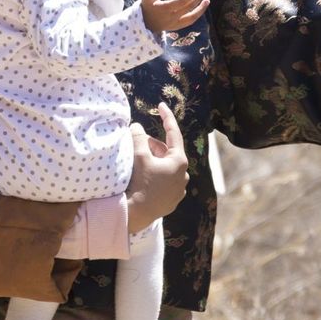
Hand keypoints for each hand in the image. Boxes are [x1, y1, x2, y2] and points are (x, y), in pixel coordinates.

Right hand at [124, 104, 188, 231]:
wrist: (137, 214)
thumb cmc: (140, 182)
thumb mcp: (139, 156)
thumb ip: (139, 137)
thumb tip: (137, 126)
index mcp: (179, 161)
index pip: (173, 133)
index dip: (166, 117)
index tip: (161, 105)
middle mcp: (183, 175)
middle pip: (167, 151)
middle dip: (153, 145)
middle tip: (138, 144)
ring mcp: (178, 189)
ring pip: (166, 167)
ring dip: (154, 161)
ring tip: (138, 162)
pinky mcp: (171, 200)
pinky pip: (164, 181)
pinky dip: (155, 175)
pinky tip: (143, 177)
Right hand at [140, 0, 208, 33]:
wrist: (145, 25)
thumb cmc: (146, 8)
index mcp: (164, 9)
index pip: (180, 3)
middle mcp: (171, 17)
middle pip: (187, 8)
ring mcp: (175, 23)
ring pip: (191, 17)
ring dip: (200, 8)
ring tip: (207, 0)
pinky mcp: (177, 27)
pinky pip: (189, 21)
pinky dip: (196, 15)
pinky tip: (201, 7)